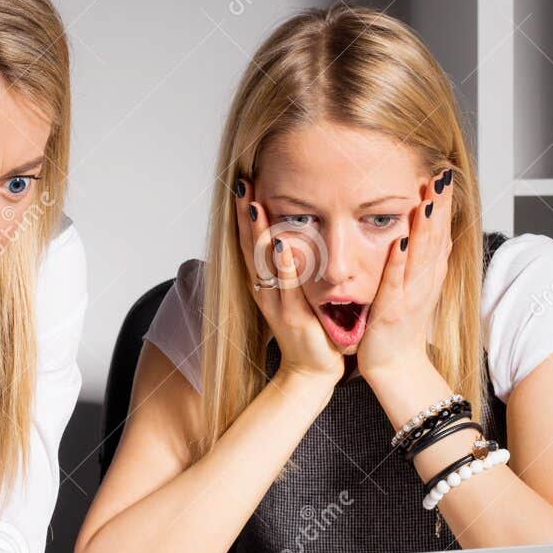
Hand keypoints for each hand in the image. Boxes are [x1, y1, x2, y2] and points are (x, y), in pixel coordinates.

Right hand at [235, 177, 342, 386]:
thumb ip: (291, 267)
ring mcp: (276, 303)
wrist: (311, 371)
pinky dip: (283, 266)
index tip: (244, 180)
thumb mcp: (296, 292)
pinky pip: (287, 287)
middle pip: (249, 245)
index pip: (250, 240)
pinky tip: (282, 245)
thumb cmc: (309, 330)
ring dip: (258, 232)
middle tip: (242, 181)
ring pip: (263, 263)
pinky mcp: (292, 317)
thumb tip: (291, 235)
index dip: (244, 212)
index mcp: (264, 282)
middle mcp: (264, 289)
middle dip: (245, 213)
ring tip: (254, 203)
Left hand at [356, 166, 454, 384]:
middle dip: (439, 205)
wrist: (395, 365)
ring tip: (428, 197)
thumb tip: (433, 230)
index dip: (444, 204)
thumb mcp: (417, 287)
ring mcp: (411, 295)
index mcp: (430, 274)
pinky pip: (396, 281)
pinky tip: (400, 240)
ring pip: (421, 255)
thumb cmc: (401, 326)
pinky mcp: (392, 309)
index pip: (441, 232)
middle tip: (442, 174)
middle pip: (436, 237)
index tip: (444, 175)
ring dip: (425, 226)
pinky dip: (399, 261)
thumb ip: (424, 260)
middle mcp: (426, 281)